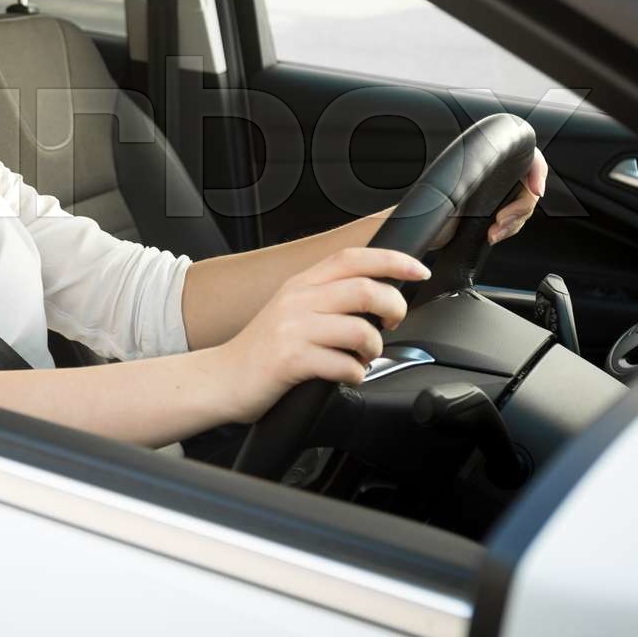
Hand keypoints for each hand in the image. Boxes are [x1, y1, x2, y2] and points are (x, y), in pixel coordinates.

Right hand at [215, 247, 431, 424]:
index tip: (417, 270)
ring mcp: (293, 329)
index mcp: (300, 284)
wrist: (220, 379)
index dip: (392, 260)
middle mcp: (297, 300)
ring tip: (363, 357)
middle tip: (392, 323)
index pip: (353, 258)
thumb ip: (325, 298)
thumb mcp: (291, 311)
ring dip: (374, 348)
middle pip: (364, 289)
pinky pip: (344, 364)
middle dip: (393, 307)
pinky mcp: (291, 360)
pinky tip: (346, 375)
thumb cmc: (261, 350)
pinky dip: (356, 374)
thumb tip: (375, 296)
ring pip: (360, 329)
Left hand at [425, 148, 548, 249]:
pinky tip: (492, 235)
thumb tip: (518, 183)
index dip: (538, 171)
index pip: (530, 158)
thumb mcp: (453, 184)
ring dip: (512, 223)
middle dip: (520, 208)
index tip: (535, 190)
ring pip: (522, 209)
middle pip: (528, 189)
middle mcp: (496, 177)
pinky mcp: (493, 215)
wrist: (418, 227)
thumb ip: (479, 175)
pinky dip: (506, 230)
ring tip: (493, 232)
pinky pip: (512, 222)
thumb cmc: (431, 203)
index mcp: (490, 162)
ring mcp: (496, 197)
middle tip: (501, 220)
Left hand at [489, 148, 546, 244]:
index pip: (525, 205)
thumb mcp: (529, 154)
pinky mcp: (494, 204)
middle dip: (508, 227)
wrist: (492, 140)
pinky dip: (497, 230)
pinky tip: (488, 235)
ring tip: (491, 237)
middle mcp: (519, 195)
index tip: (500, 217)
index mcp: (528, 186)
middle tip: (493, 232)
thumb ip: (538, 170)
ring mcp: (508, 201)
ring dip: (503, 232)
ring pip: (512, 224)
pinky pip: (501, 223)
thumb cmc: (514, 147)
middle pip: (519, 218)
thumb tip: (539, 192)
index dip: (515, 212)